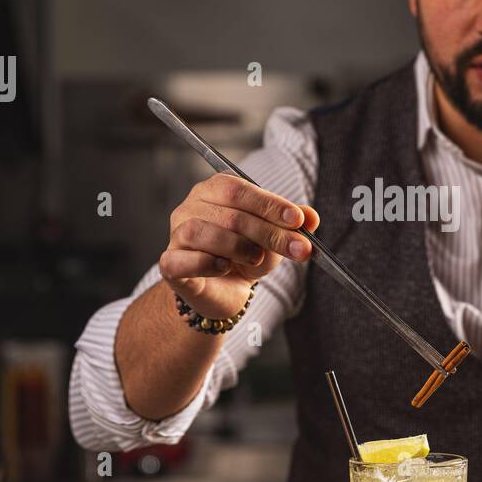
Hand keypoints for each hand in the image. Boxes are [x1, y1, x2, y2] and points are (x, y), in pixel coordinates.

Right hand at [159, 173, 319, 320]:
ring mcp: (176, 234)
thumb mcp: (274, 238)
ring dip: (238, 247)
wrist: (223, 291)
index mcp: (216, 189)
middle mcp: (191, 206)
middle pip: (230, 213)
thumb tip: (311, 217)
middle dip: (269, 233)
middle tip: (297, 250)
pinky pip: (183, 260)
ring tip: (255, 258)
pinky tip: (225, 268)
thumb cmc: (246, 256)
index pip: (241, 189)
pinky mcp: (169, 263)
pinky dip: (208, 264)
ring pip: (203, 232)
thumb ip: (292, 225)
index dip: (271, 205)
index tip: (297, 221)